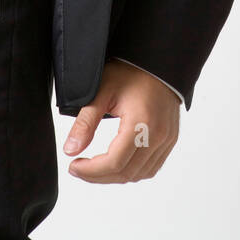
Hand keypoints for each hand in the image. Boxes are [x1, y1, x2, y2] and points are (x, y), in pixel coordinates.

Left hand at [62, 59, 180, 183]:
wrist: (158, 62)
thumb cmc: (131, 72)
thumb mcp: (102, 92)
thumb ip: (85, 123)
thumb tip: (70, 150)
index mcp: (142, 123)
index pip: (115, 162)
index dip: (91, 171)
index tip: (73, 166)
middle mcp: (158, 135)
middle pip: (126, 173)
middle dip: (99, 176)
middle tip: (79, 169)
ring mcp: (167, 139)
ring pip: (139, 175)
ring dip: (114, 177)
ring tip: (95, 168)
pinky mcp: (170, 140)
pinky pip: (151, 168)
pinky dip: (132, 172)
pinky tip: (117, 165)